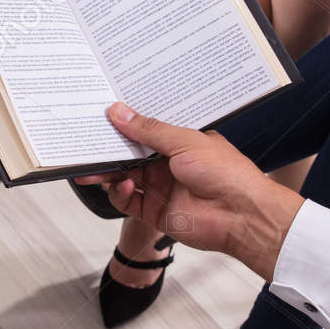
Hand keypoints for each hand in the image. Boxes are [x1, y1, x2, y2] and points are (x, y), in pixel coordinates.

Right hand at [75, 104, 303, 281]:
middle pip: (128, 155)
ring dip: (108, 173)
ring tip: (94, 169)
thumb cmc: (226, 174)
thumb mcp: (184, 141)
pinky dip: (120, 194)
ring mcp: (160, 188)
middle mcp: (167, 165)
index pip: (143, 131)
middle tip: (87, 146)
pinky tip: (126, 188)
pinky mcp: (154, 212)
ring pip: (123, 178)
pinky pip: (127, 201)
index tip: (102, 118)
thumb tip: (120, 112)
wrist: (242, 216)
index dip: (123, 125)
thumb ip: (148, 130)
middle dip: (108, 151)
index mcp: (179, 142)